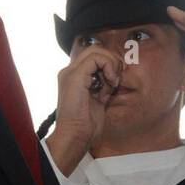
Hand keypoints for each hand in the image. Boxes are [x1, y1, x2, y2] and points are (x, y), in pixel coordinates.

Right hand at [46, 44, 124, 174]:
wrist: (75, 135)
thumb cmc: (86, 124)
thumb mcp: (98, 99)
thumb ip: (103, 85)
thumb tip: (115, 75)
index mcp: (73, 77)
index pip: (94, 57)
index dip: (109, 65)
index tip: (113, 83)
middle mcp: (69, 71)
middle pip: (95, 49)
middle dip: (111, 61)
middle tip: (115, 80)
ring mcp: (70, 72)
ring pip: (96, 50)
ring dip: (110, 64)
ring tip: (111, 83)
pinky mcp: (75, 76)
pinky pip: (96, 58)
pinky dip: (108, 67)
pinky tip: (109, 83)